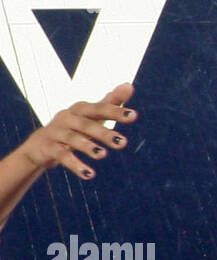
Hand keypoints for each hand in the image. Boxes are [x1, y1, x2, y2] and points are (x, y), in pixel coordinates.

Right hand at [19, 84, 136, 179]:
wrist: (41, 146)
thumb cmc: (73, 128)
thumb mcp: (91, 117)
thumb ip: (110, 103)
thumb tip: (129, 85)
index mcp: (80, 109)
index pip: (99, 108)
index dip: (115, 111)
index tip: (134, 115)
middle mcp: (67, 118)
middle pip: (86, 124)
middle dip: (104, 133)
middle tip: (123, 143)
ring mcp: (56, 132)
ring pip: (72, 138)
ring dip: (88, 146)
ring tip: (102, 155)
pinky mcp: (48, 148)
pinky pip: (62, 156)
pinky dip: (75, 165)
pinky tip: (89, 174)